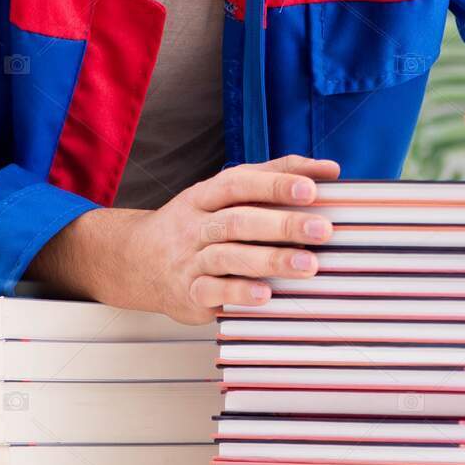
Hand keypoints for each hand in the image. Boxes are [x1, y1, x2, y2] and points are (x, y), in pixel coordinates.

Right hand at [29, 154, 339, 323]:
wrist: (136, 262)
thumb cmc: (195, 224)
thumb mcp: (222, 195)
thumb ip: (272, 178)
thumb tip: (328, 169)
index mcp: (205, 196)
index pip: (239, 183)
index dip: (273, 184)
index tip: (311, 189)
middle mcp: (195, 225)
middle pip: (237, 220)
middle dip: (282, 224)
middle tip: (322, 229)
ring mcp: (189, 260)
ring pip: (227, 256)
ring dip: (269, 260)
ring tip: (307, 265)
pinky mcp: (188, 293)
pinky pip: (212, 292)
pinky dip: (239, 293)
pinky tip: (266, 295)